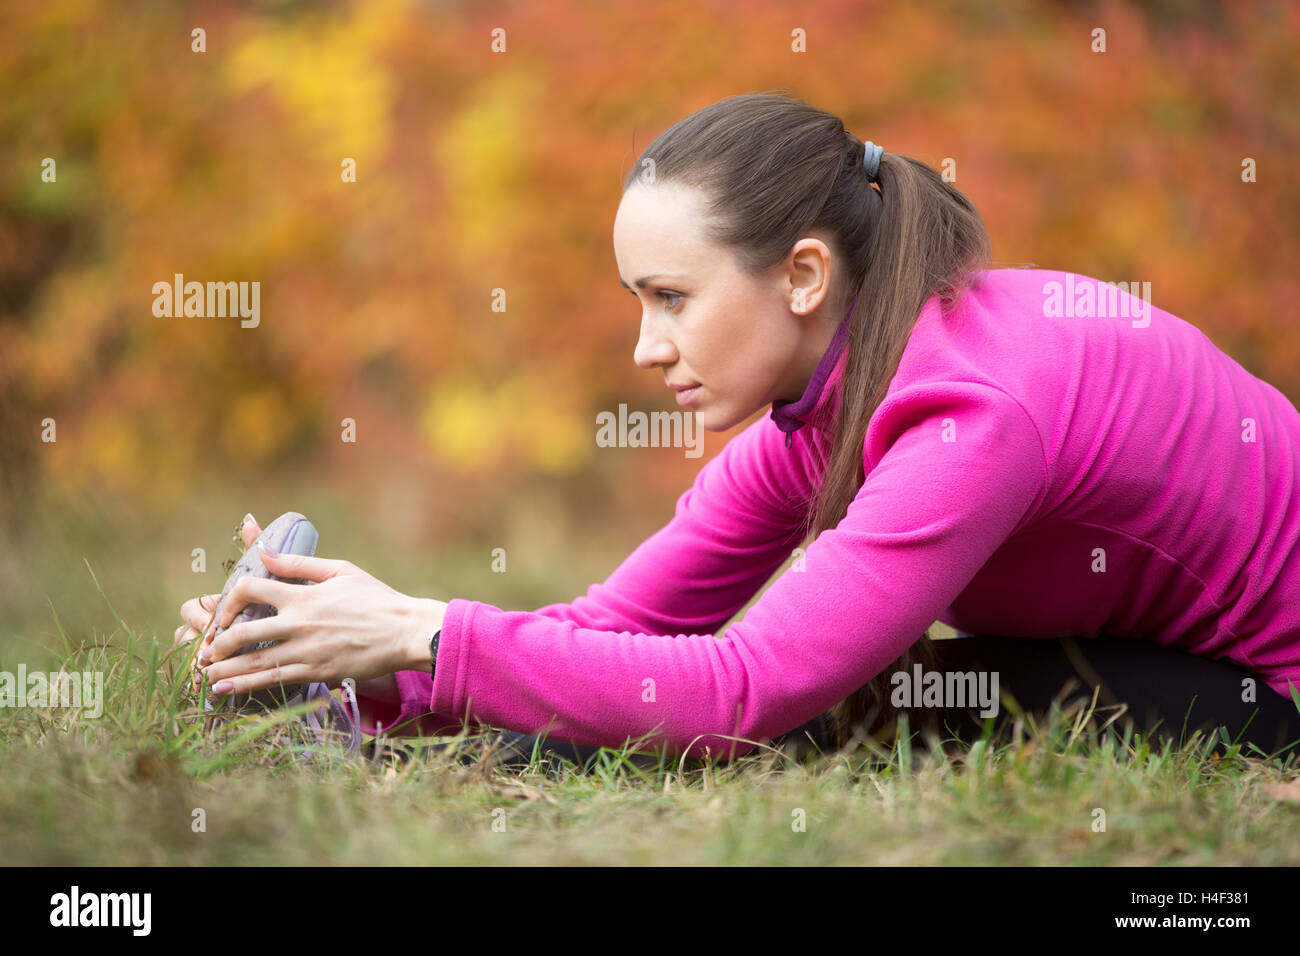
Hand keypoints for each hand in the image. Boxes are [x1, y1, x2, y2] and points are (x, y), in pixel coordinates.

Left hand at [181, 515, 445, 696]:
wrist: (406, 631)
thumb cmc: (375, 598)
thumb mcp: (340, 570)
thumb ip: (299, 562)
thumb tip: (263, 551)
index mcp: (303, 595)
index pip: (249, 590)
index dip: (227, 599)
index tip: (224, 611)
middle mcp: (299, 624)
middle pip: (241, 633)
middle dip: (216, 642)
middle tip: (208, 648)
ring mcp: (307, 651)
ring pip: (252, 662)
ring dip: (222, 669)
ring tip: (204, 674)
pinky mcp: (317, 673)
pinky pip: (273, 681)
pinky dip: (243, 686)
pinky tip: (223, 690)